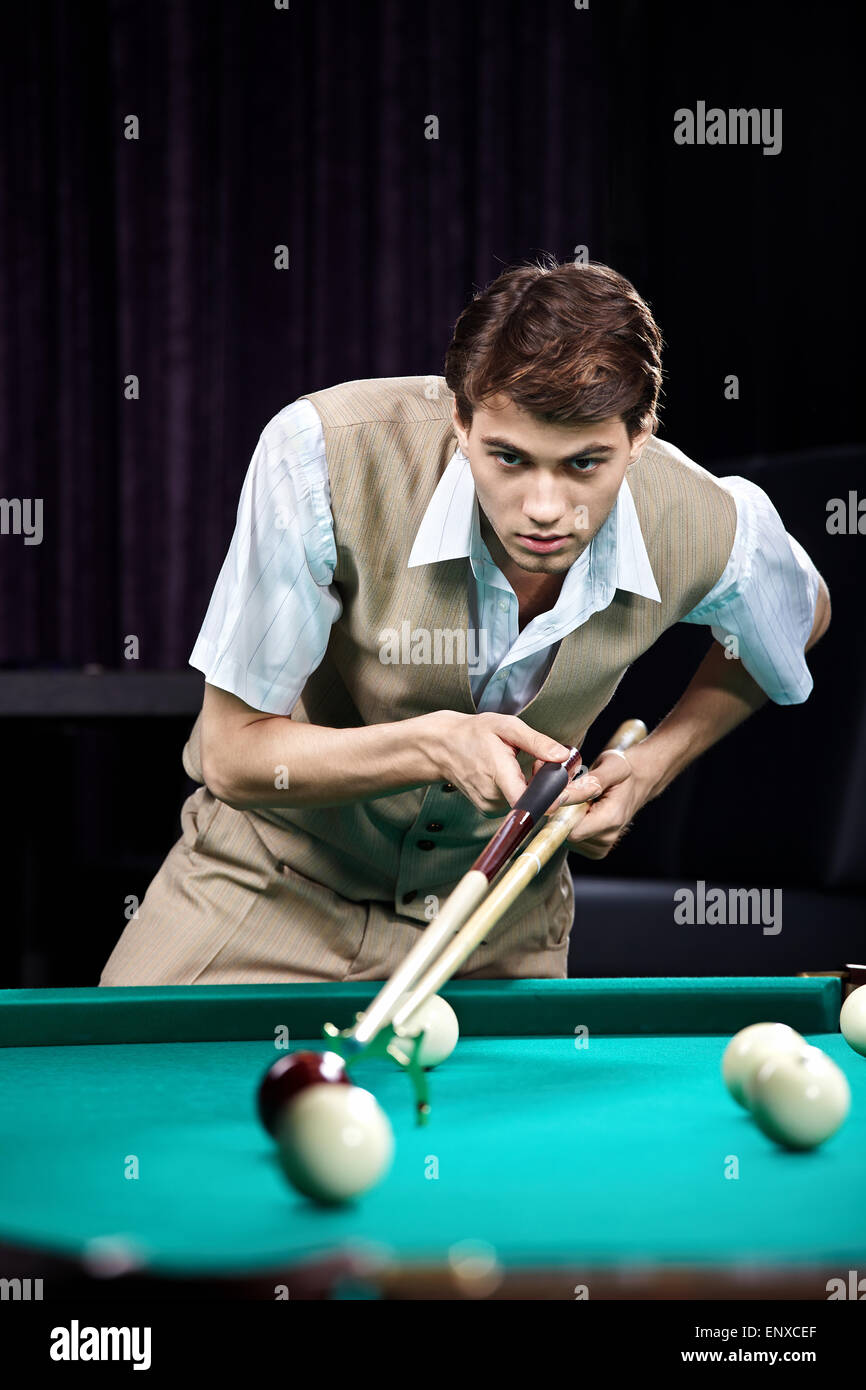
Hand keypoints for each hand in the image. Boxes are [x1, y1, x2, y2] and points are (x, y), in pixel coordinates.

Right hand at [421, 709, 598, 817]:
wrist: (441, 747)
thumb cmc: (473, 733)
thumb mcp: (506, 726)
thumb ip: (536, 742)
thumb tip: (563, 755)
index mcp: (498, 775)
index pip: (531, 802)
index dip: (556, 798)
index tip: (575, 786)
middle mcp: (493, 797)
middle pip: (536, 802)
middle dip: (552, 786)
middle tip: (550, 763)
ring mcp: (490, 806)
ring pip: (528, 803)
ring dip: (538, 787)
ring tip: (528, 763)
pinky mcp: (489, 810)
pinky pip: (517, 804)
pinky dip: (525, 791)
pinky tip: (518, 773)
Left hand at [555, 745, 652, 858]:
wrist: (638, 781)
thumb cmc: (625, 772)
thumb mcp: (610, 767)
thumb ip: (586, 783)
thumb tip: (562, 796)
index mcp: (611, 819)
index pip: (571, 831)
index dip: (560, 814)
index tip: (563, 798)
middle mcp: (608, 837)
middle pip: (567, 835)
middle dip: (565, 815)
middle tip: (577, 797)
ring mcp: (603, 845)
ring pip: (567, 839)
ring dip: (568, 821)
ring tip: (584, 804)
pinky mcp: (597, 849)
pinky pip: (572, 842)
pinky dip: (573, 827)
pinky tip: (585, 814)